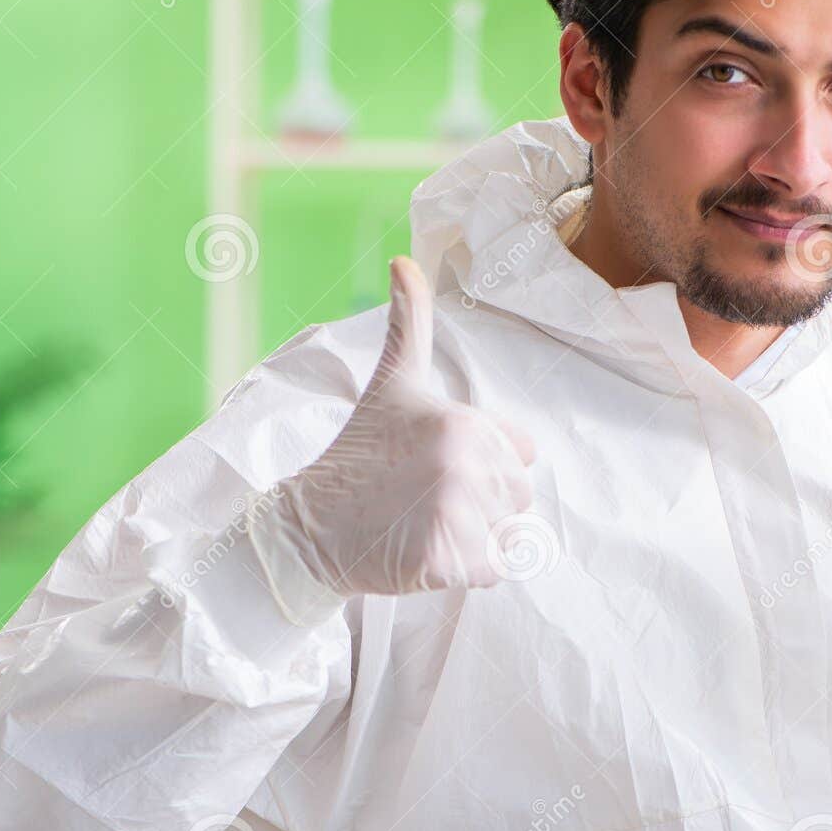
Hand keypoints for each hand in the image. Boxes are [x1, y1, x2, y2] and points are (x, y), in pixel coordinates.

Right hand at [252, 255, 535, 605]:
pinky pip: (493, 571)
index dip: (485, 465)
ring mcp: (457, 515)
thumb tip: (403, 259)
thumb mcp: (391, 384)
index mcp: (466, 423)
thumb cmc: (359, 455)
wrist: (310, 526)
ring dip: (476, 538)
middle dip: (482, 505)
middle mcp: (467, 465)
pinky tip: (427, 551)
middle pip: (518, 498)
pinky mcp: (447, 560)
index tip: (436, 465)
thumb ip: (410, 324)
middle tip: (425, 499)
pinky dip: (467, 571)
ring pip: (509, 535)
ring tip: (424, 524)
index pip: (521, 456)